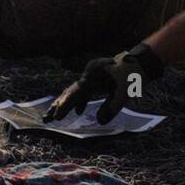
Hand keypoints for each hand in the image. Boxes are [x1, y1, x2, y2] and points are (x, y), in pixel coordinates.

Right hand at [45, 43, 164, 124]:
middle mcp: (88, 73)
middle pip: (70, 91)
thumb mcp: (123, 95)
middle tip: (46, 119)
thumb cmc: (132, 78)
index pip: (76, 94)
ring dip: (65, 104)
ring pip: (74, 91)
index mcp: (94, 75)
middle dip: (58, 106)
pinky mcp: (94, 78)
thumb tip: (99, 122)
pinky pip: (82, 90)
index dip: (66, 107)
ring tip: (53, 117)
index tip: (57, 118)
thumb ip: (111, 108)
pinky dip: (79, 100)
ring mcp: (90, 74)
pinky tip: (78, 111)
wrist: (138, 63)